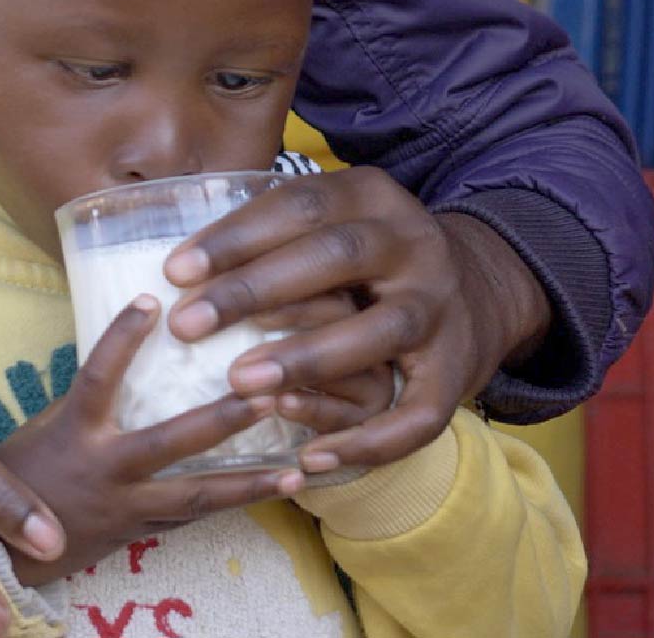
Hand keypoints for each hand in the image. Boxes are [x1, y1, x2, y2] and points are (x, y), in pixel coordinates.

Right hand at [0, 297, 302, 586]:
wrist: (4, 548)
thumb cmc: (22, 473)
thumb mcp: (46, 427)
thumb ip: (88, 400)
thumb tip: (132, 353)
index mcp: (74, 431)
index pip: (98, 376)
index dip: (121, 338)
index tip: (151, 301)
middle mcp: (104, 468)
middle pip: (171, 443)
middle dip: (222, 421)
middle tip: (269, 397)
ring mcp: (125, 506)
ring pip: (196, 495)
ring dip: (250, 483)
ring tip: (297, 472)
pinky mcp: (138, 533)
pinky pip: (190, 518)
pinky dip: (227, 504)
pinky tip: (266, 496)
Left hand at [158, 168, 551, 472]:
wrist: (478, 288)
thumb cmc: (364, 258)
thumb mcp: (332, 219)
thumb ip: (271, 226)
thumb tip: (174, 250)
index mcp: (374, 196)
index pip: (301, 204)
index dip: (237, 236)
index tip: (176, 271)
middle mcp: (414, 245)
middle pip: (337, 258)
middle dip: (257, 290)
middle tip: (189, 324)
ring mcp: (441, 308)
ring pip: (380, 330)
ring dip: (307, 357)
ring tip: (240, 382)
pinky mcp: (455, 371)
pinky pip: (417, 414)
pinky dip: (366, 441)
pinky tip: (308, 457)